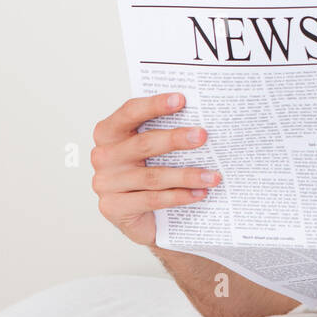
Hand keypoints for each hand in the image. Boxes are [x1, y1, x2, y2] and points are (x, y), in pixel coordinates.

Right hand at [90, 92, 220, 246]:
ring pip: (152, 176)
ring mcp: (105, 183)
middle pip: (143, 144)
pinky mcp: (112, 207)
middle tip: (203, 136)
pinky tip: (200, 193)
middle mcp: (102, 156)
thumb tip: (199, 122)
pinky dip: (180, 196)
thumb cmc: (149, 172)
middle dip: (175, 139)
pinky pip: (152, 200)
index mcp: (109, 133)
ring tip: (213, 176)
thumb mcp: (154, 150)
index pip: (130, 113)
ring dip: (187, 175)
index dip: (154, 105)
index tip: (181, 99)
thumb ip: (165, 132)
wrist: (141, 217)